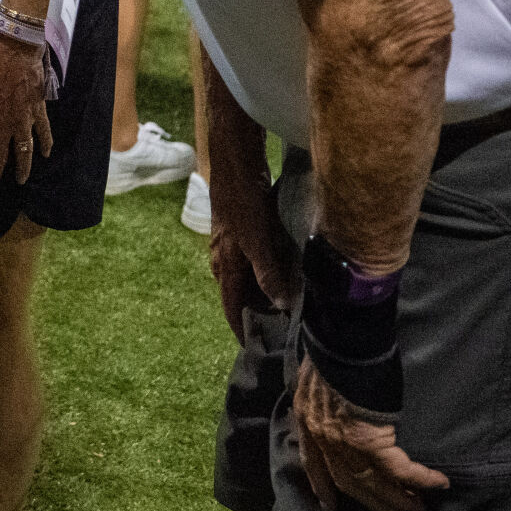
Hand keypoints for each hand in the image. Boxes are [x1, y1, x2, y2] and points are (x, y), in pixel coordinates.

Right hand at [206, 121, 297, 338]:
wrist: (234, 162)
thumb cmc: (243, 201)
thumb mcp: (257, 240)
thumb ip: (267, 273)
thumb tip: (280, 305)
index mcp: (223, 264)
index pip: (231, 306)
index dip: (241, 328)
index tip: (253, 349)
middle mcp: (223, 256)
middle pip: (238, 292)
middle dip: (255, 310)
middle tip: (280, 327)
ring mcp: (230, 242)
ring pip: (246, 275)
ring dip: (262, 289)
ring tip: (287, 300)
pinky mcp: (240, 228)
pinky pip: (253, 258)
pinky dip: (266, 269)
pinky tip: (284, 266)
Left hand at [294, 357, 448, 510]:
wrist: (341, 339)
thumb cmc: (330, 350)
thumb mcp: (313, 376)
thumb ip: (320, 398)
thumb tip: (331, 405)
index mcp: (305, 418)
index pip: (311, 461)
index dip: (321, 485)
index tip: (329, 505)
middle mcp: (321, 435)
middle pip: (347, 480)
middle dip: (373, 500)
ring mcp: (344, 440)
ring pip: (373, 481)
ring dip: (398, 497)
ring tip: (418, 509)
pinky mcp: (370, 439)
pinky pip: (399, 468)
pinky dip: (420, 478)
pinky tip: (438, 482)